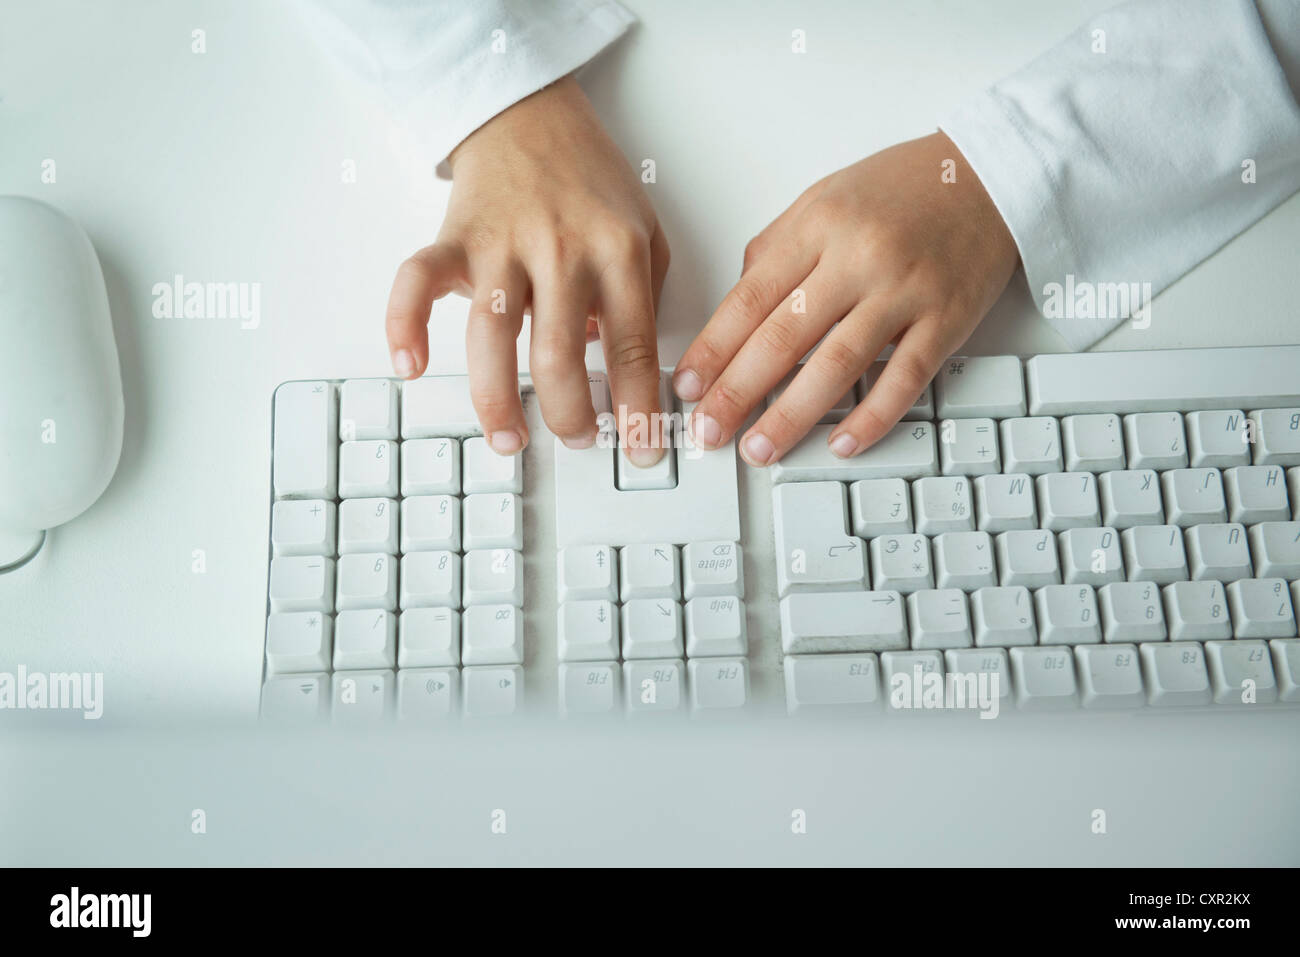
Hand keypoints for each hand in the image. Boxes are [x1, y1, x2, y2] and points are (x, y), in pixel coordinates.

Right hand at [385, 77, 670, 461]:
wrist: (529, 115)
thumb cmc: (589, 181)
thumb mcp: (646, 231)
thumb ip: (643, 298)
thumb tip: (614, 367)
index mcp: (616, 252)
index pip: (631, 346)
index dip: (636, 406)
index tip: (639, 448)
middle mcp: (559, 251)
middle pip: (559, 355)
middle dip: (570, 414)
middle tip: (577, 440)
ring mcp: (502, 245)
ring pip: (493, 335)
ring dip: (497, 398)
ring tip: (509, 438)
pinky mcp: (455, 239)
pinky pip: (418, 281)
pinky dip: (404, 323)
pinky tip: (409, 366)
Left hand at [673, 132, 1017, 465]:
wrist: (989, 174)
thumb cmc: (900, 190)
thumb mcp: (824, 200)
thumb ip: (776, 251)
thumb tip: (735, 310)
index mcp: (818, 227)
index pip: (750, 299)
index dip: (714, 349)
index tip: (687, 387)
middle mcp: (858, 258)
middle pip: (784, 336)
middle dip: (737, 391)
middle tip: (707, 431)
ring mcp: (905, 291)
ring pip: (837, 363)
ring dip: (792, 415)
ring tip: (758, 448)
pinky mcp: (947, 318)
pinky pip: (905, 377)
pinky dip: (872, 416)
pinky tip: (842, 444)